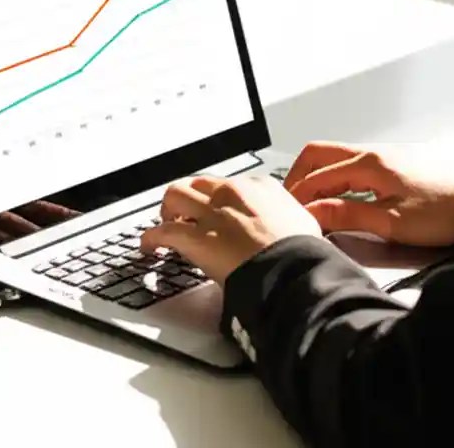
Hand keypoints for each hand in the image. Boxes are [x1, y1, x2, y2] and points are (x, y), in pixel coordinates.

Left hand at [140, 175, 321, 283]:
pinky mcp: (195, 237)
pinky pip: (162, 231)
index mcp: (260, 187)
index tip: (217, 210)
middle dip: (189, 198)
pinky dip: (151, 238)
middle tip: (185, 214)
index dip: (219, 198)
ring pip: (175, 195)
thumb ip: (290, 218)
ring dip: (167, 209)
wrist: (292, 269)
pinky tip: (149, 247)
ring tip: (165, 223)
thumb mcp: (304, 224)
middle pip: (198, 183)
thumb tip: (294, 226)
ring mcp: (212, 212)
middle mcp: (232, 192)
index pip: (230, 184)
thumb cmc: (302, 253)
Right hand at [284, 142, 453, 246]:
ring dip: (320, 175)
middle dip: (300, 175)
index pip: (317, 176)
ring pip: (340, 157)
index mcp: (369, 164)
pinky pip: (358, 165)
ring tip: (313, 201)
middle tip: (289, 199)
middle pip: (321, 154)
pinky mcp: (402, 165)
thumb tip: (313, 213)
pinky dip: (340, 177)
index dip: (298, 197)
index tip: (287, 213)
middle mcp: (376, 153)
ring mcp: (390, 156)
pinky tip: (347, 197)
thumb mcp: (392, 222)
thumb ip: (348, 215)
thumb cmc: (449, 211)